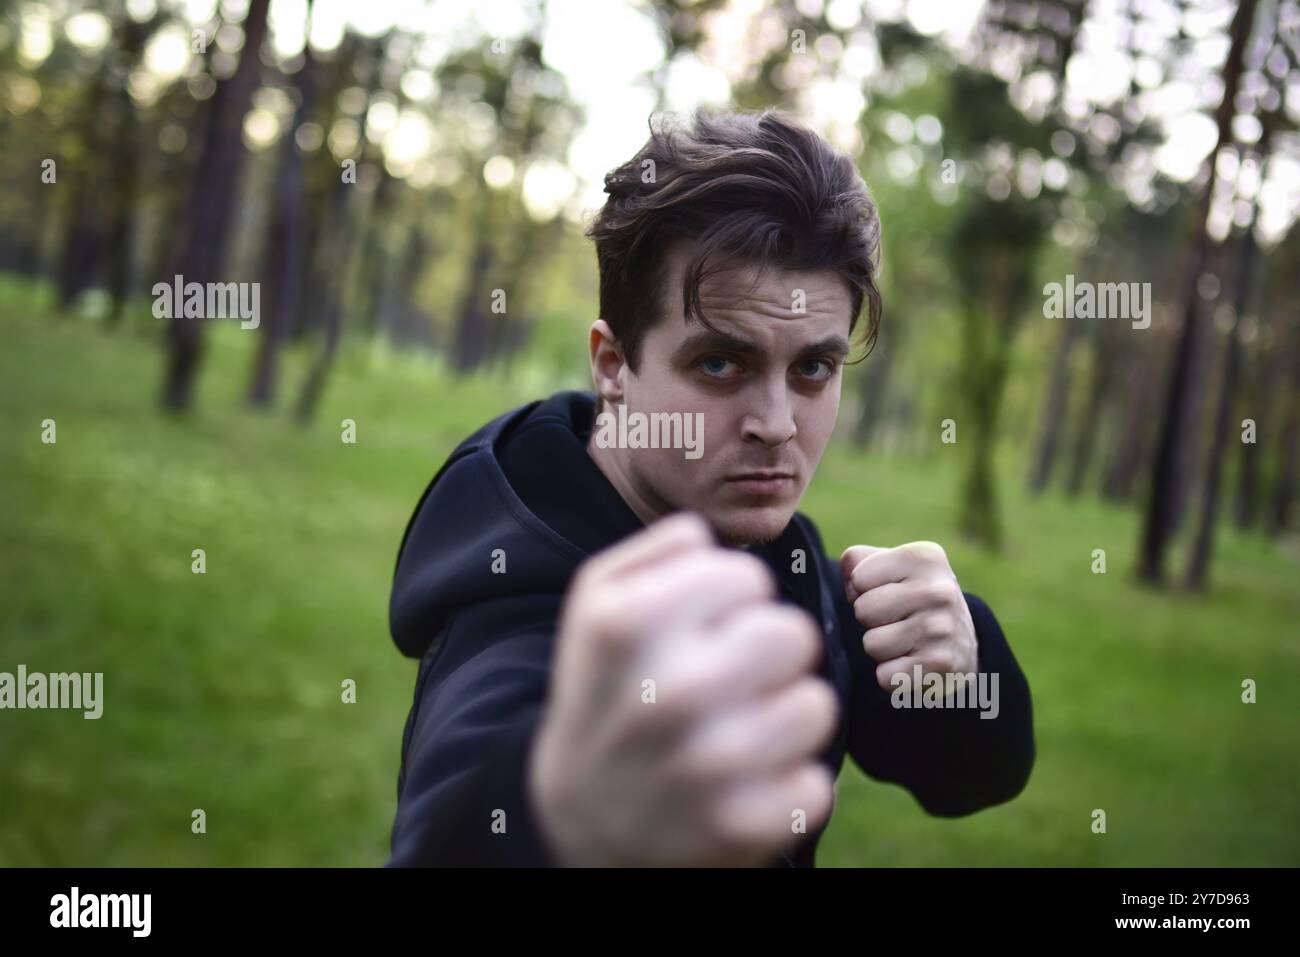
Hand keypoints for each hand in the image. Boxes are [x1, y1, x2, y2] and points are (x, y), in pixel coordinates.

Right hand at [530, 512, 838, 866]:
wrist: (577, 816)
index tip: (704, 629)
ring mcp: (708, 768)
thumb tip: (708, 534)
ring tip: (740, 727)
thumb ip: (656, 552)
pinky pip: (814, 786)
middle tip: (731, 678)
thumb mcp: (596, 606)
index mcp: (630, 625)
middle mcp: (670, 693)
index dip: (731, 600)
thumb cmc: (604, 690)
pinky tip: (742, 784)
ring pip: (815, 706)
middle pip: (793, 635)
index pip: (748, 578)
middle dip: (767, 652)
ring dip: (784, 716)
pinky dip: (785, 785)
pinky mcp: (740, 829)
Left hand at [839, 542, 977, 691]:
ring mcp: (942, 628)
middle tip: (896, 620)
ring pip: (872, 644)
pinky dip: (892, 675)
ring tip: (906, 641)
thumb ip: (858, 561)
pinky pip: (885, 676)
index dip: (864, 590)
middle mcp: (939, 590)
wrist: (962, 644)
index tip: (889, 593)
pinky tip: (913, 663)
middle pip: (863, 610)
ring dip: (881, 649)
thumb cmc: (913, 598)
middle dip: (871, 620)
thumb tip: (851, 581)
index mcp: (926, 557)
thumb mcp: (893, 568)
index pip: (859, 577)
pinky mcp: (941, 665)